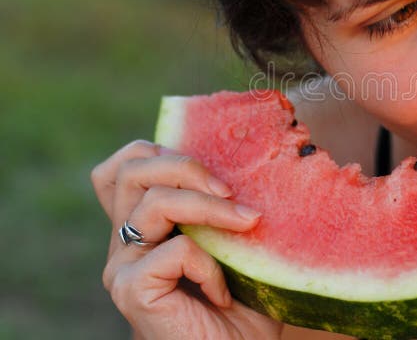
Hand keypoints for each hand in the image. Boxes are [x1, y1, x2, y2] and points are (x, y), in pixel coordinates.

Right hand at [91, 140, 283, 338]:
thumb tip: (251, 159)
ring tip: (248, 224)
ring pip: (155, 202)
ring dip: (211, 208)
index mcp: (143, 226)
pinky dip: (210, 264)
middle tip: (231, 192)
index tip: (210, 171)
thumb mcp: (236, 244)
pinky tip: (224, 293)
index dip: (157, 150)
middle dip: (187, 166)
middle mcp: (124, 243)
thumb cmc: (243, 308)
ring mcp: (122, 267)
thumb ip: (224, 206)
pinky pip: (175, 249)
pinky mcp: (131, 290)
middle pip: (130, 169)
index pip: (122, 167)